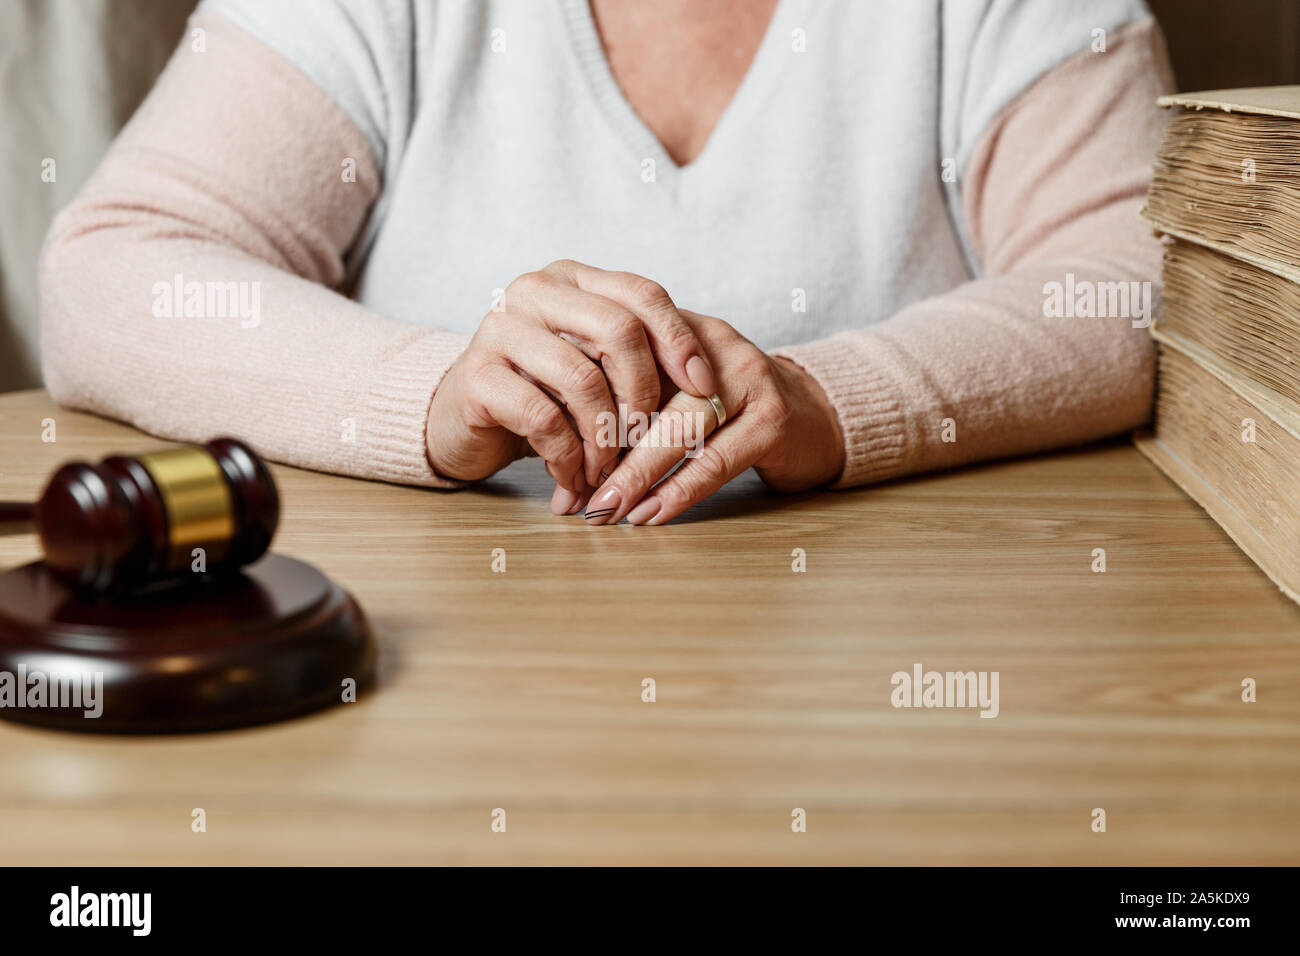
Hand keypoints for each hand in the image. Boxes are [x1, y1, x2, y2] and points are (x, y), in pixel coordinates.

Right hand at [425, 260, 717, 488]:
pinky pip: (544, 420)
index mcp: (571, 278)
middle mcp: (533, 292)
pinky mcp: (477, 378)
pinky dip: (569, 457)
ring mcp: (499, 331)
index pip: (642, 294)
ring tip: (607, 470)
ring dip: (606, 438)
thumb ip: (638, 358)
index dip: (679, 341)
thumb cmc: (541, 392)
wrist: (461, 420)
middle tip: (647, 439)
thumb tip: (706, 387)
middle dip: (644, 394)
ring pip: (583, 380)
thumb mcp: (593, 364)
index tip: (704, 387)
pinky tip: (573, 477)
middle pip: (618, 332)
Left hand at [573, 310, 844, 524]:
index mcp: (674, 327)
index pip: (617, 356)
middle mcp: (710, 342)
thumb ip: (622, 412)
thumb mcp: (671, 390)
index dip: (581, 406)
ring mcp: (747, 376)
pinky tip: (651, 513)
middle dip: (604, 449)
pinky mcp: (775, 418)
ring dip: (638, 475)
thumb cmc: (726, 409)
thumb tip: (560, 473)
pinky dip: (680, 490)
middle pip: (646, 392)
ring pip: (681, 427)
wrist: (815, 413)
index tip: (551, 453)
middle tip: (575, 495)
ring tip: (605, 508)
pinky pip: (718, 459)